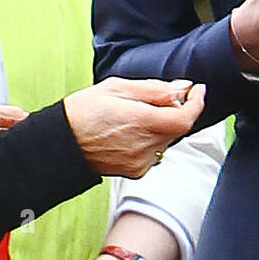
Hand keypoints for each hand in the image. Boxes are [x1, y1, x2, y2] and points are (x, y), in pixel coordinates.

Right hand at [63, 79, 204, 178]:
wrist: (60, 145)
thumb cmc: (83, 111)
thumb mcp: (117, 88)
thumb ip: (154, 89)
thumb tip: (182, 88)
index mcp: (140, 121)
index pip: (185, 118)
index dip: (197, 103)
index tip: (198, 90)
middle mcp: (144, 145)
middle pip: (178, 128)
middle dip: (176, 110)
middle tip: (159, 98)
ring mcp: (141, 161)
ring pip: (167, 139)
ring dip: (163, 125)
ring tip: (136, 115)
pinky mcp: (136, 171)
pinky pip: (155, 151)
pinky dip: (151, 139)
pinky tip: (130, 131)